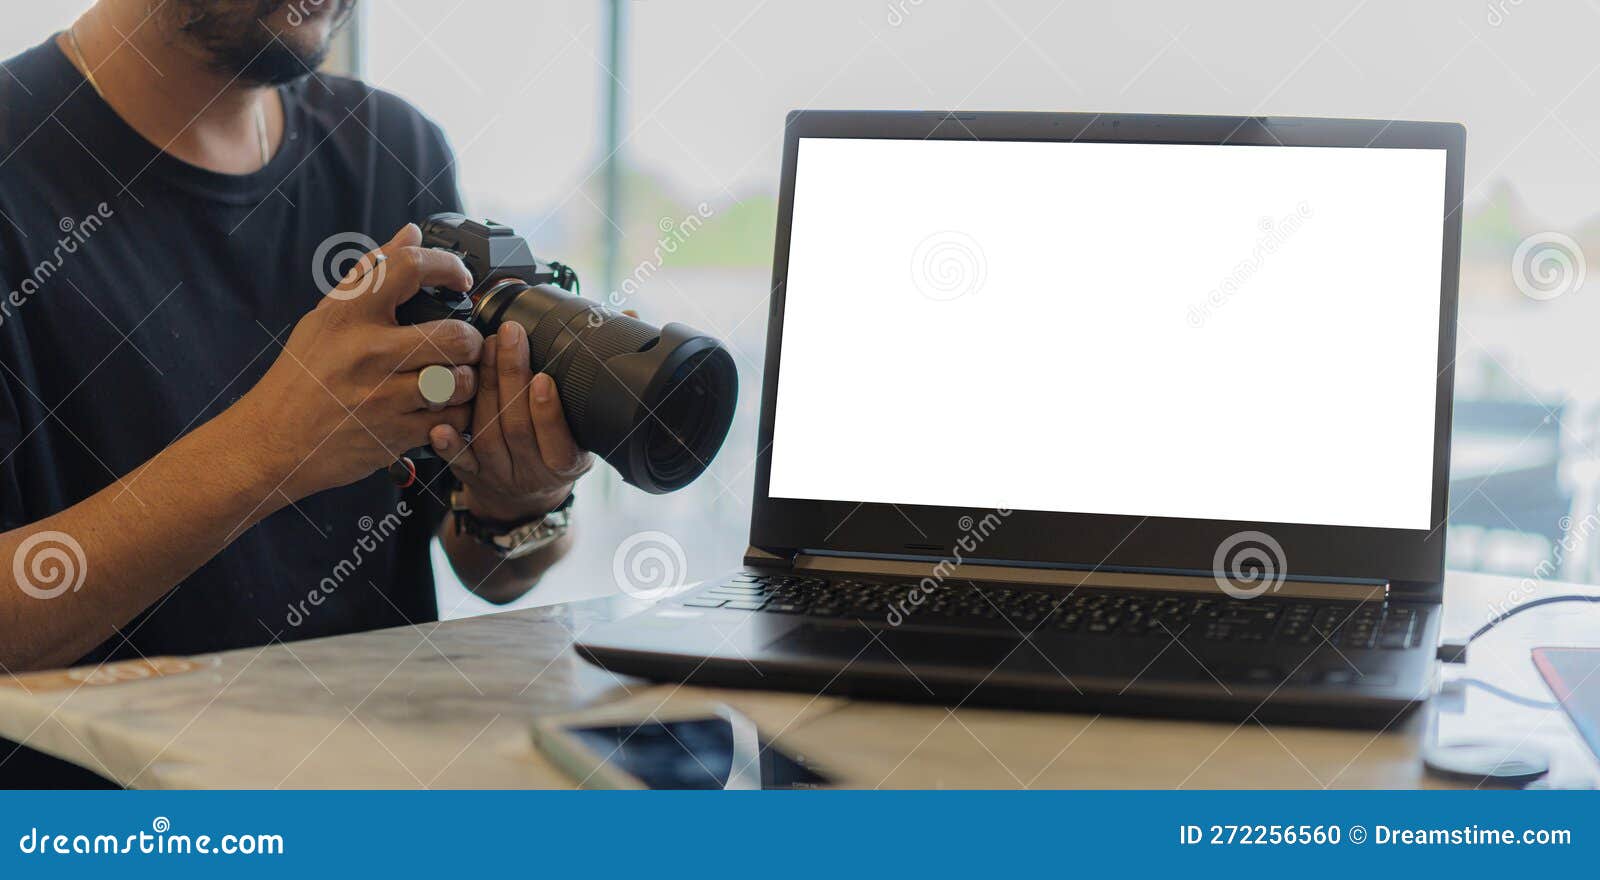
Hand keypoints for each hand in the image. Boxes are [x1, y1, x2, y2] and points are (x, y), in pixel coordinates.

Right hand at [236, 223, 482, 499]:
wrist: (273, 441)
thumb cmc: (302, 377)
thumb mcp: (325, 318)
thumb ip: (371, 274)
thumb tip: (412, 234)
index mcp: (348, 315)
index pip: (410, 268)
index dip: (448, 266)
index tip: (461, 279)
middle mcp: (367, 352)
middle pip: (454, 335)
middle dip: (470, 339)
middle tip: (462, 342)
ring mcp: (382, 396)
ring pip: (459, 381)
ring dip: (465, 380)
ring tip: (452, 377)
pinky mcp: (394, 435)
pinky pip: (451, 420)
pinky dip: (455, 415)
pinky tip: (441, 409)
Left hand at [427, 322, 593, 521]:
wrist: (526, 500)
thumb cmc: (558, 451)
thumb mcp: (589, 427)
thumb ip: (603, 375)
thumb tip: (631, 316)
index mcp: (566, 463)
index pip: (558, 441)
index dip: (548, 412)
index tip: (544, 378)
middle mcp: (532, 473)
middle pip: (517, 427)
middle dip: (511, 378)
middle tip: (508, 337)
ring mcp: (499, 474)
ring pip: (487, 434)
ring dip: (484, 389)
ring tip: (483, 350)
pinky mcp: (472, 475)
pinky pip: (458, 461)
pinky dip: (449, 443)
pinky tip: (440, 423)